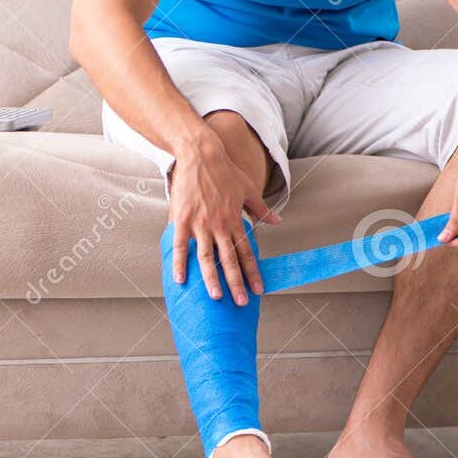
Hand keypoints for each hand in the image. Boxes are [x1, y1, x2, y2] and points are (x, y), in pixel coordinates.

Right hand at [167, 141, 280, 301]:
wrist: (201, 154)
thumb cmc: (224, 171)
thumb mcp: (248, 189)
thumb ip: (262, 209)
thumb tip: (277, 222)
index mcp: (235, 220)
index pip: (246, 252)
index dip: (252, 272)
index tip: (258, 290)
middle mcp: (219, 225)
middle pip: (229, 260)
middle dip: (236, 283)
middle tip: (241, 302)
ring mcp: (199, 224)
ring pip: (207, 257)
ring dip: (212, 279)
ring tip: (216, 296)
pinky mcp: (181, 220)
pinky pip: (180, 246)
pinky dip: (179, 263)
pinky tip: (180, 279)